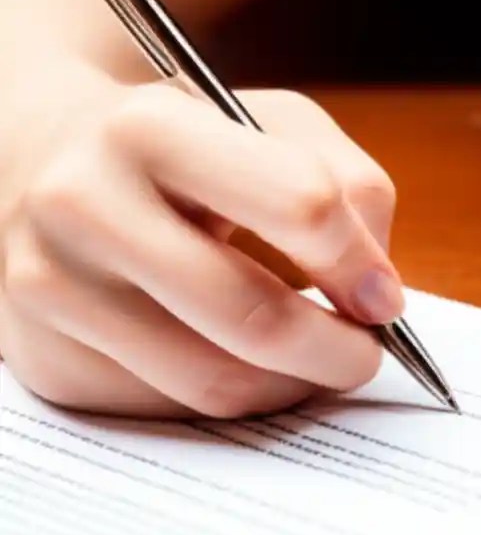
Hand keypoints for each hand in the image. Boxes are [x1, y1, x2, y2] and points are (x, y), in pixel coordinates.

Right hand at [0, 66, 399, 418]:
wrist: (41, 163)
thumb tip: (376, 294)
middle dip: (337, 351)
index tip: (385, 298)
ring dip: (290, 386)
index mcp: (152, 128)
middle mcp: (83, 205)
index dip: (360, 263)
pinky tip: (241, 361)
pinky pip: (170, 410)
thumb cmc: (186, 143)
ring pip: (212, 380)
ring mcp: (49, 288)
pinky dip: (230, 397)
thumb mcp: (273, 124)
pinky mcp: (44, 358)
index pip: (300, 205)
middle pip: (253, 316)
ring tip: (313, 361)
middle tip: (366, 354)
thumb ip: (352, 186)